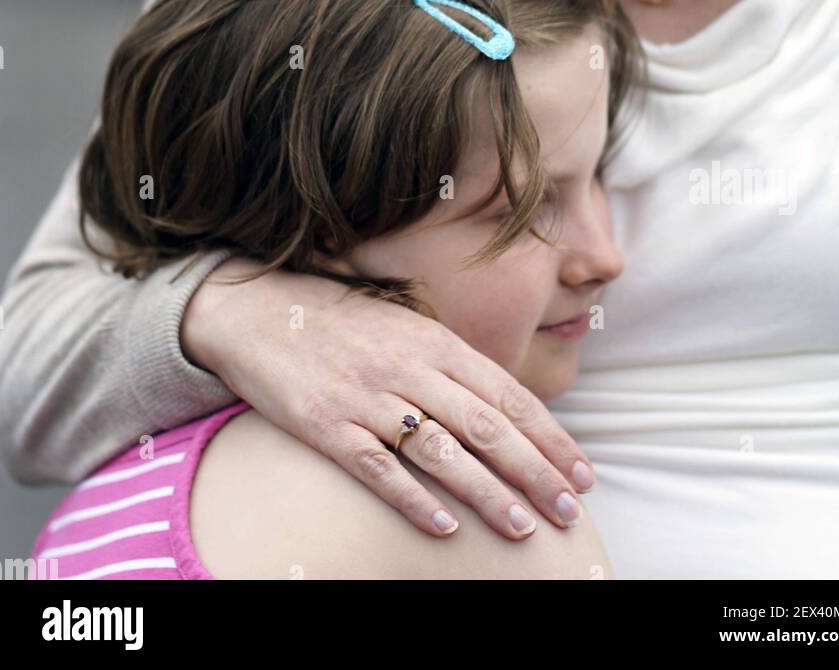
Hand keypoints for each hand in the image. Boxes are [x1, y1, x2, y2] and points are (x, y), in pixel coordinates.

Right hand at [181, 257, 596, 540]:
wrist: (257, 311)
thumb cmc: (339, 322)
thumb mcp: (405, 328)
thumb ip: (450, 364)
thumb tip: (504, 408)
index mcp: (434, 341)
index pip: (508, 395)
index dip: (550, 437)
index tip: (581, 473)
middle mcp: (408, 367)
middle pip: (486, 425)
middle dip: (535, 471)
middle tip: (568, 510)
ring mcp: (368, 397)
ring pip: (442, 451)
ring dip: (488, 492)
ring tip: (522, 526)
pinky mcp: (327, 425)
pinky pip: (378, 468)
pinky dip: (414, 499)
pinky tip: (444, 528)